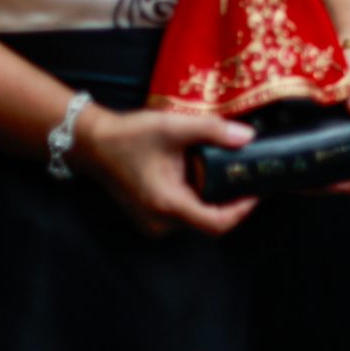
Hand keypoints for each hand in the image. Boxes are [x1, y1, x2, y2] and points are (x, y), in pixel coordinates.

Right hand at [70, 103, 258, 236]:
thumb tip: (248, 137)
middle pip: (209, 220)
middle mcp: (160, 222)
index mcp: (168, 205)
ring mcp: (153, 222)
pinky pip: (183, 211)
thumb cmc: (129, 136)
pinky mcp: (150, 215)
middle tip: (246, 173)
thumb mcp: (174, 127)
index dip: (242, 210)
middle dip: (230, 199)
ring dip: (212, 195)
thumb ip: (213, 131)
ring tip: (226, 168)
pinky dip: (197, 195)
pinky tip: (201, 171)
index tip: (257, 190)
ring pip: (196, 215)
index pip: (216, 223)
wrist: (92, 143)